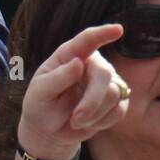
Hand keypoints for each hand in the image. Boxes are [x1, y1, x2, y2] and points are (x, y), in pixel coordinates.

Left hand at [16, 23, 129, 159]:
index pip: (87, 40)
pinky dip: (101, 121)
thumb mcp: (41, 92)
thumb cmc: (40, 105)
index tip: (117, 29)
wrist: (49, 129)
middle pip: (104, 75)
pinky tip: (87, 122)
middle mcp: (92, 64)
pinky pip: (119, 110)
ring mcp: (108, 81)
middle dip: (91, 101)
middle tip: (75, 120)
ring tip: (75, 121)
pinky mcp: (118, 100)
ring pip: (114, 94)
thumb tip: (78, 63)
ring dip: (93, 114)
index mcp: (69, 55)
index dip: (103, 34)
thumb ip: (58, 78)